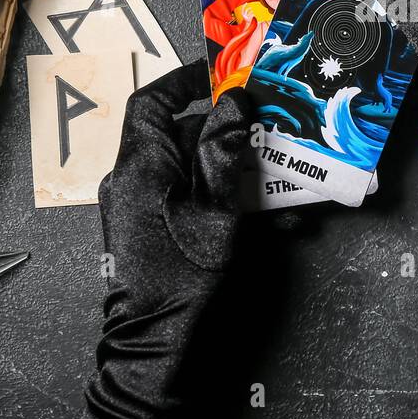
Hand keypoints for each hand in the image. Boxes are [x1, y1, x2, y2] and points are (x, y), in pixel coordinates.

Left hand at [73, 62, 249, 418]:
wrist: (157, 346)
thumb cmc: (183, 278)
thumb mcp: (217, 208)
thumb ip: (224, 151)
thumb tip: (233, 103)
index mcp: (140, 166)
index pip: (152, 103)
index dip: (183, 80)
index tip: (220, 72)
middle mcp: (134, 181)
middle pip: (182, 137)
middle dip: (230, 134)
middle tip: (272, 131)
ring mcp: (142, 208)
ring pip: (195, 171)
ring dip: (239, 174)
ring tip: (283, 185)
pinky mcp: (155, 231)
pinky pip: (193, 200)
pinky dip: (228, 203)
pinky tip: (275, 221)